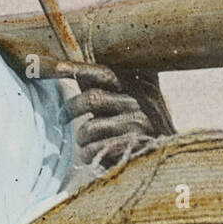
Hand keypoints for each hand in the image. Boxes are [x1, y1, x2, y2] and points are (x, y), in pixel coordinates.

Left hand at [53, 61, 170, 170]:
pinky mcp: (132, 146)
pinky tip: (92, 153)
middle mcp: (142, 101)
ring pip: (90, 127)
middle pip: (93, 99)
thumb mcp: (129, 98)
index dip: (79, 68)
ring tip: (85, 140)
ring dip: (81, 137)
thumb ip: (107, 84)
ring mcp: (139, 124)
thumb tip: (67, 67)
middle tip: (64, 115)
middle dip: (72, 108)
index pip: (104, 72)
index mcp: (140, 83)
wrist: (166, 155)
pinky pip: (95, 148)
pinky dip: (87, 153)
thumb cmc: (138, 125)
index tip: (57, 68)